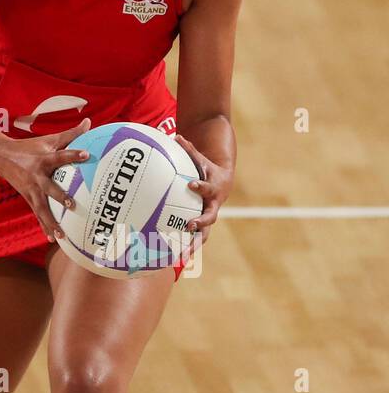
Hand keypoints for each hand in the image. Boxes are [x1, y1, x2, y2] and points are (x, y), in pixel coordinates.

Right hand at [0, 117, 92, 242]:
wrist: (1, 156)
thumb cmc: (30, 147)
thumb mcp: (49, 139)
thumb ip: (71, 134)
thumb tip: (90, 122)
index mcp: (44, 159)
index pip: (61, 156)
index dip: (73, 154)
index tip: (86, 154)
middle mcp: (37, 176)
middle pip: (49, 188)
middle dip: (60, 197)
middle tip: (73, 205)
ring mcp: (31, 190)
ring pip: (42, 208)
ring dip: (51, 222)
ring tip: (62, 234)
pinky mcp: (28, 198)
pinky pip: (38, 214)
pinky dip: (45, 227)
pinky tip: (54, 239)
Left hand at [173, 132, 231, 248]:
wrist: (222, 181)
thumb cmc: (207, 167)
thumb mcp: (200, 158)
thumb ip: (189, 149)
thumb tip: (176, 135)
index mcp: (213, 190)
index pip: (207, 187)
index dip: (200, 186)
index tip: (191, 184)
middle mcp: (212, 206)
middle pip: (208, 218)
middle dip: (199, 224)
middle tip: (189, 227)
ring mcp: (207, 217)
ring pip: (202, 235)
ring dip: (193, 245)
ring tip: (181, 255)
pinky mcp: (201, 224)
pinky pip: (193, 237)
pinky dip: (184, 246)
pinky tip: (170, 257)